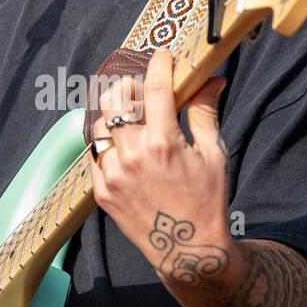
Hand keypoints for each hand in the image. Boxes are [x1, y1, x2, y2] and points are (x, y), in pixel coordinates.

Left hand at [88, 48, 232, 274]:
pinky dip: (104, 142)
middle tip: (141, 88)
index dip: (158, 64)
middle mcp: (132, 155)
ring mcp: (112, 174)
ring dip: (113, 113)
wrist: (188, 251)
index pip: (154, 87)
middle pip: (115, 99)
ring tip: (130, 116)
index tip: (162, 56)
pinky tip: (120, 143)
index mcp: (163, 142)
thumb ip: (205, 113)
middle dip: (128, 86)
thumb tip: (212, 80)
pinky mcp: (101, 191)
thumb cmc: (206, 201)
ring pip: (98, 125)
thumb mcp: (213, 154)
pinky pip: (93, 153)